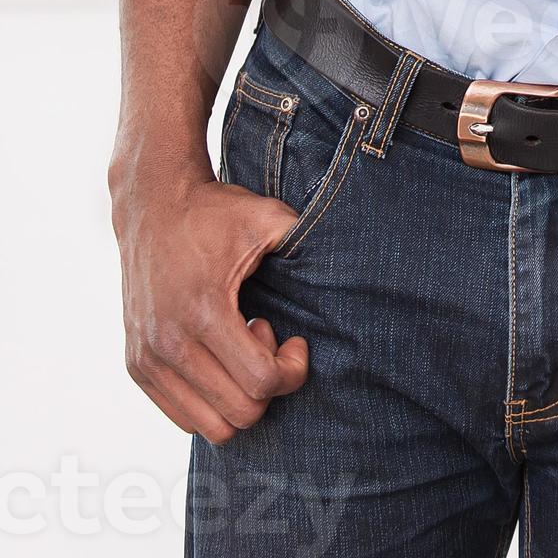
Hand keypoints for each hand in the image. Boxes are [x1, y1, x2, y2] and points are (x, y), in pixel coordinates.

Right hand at [111, 164, 308, 442]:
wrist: (152, 205)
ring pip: (210, 427)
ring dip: (237, 396)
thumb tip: (345, 258)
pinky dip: (210, 400)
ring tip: (241, 350)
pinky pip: (183, 417)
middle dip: (267, 386)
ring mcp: (148, 359)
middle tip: (266, 338)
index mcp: (204, 311)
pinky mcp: (137, 366)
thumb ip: (302, 239)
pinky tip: (218, 355)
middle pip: (240, 413)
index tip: (293, 339)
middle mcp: (169, 343)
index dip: (291, 370)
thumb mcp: (266, 217)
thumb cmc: (214, 213)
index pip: (260, 383)